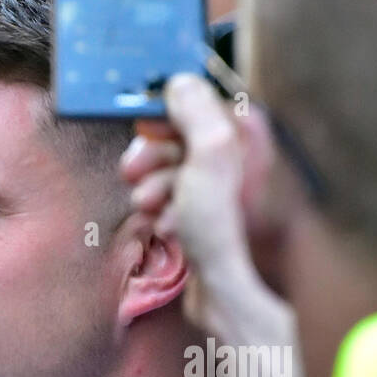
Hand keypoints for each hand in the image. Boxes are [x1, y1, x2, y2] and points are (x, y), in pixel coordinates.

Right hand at [120, 73, 248, 273]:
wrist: (229, 295)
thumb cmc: (226, 228)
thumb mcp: (208, 159)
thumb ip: (196, 114)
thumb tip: (182, 81)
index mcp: (245, 134)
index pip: (199, 101)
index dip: (166, 111)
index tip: (141, 125)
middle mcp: (238, 156)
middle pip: (180, 136)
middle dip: (152, 155)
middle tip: (132, 171)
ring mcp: (223, 188)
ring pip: (173, 169)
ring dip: (152, 185)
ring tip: (149, 206)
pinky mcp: (208, 216)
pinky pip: (175, 199)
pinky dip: (163, 209)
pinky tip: (165, 225)